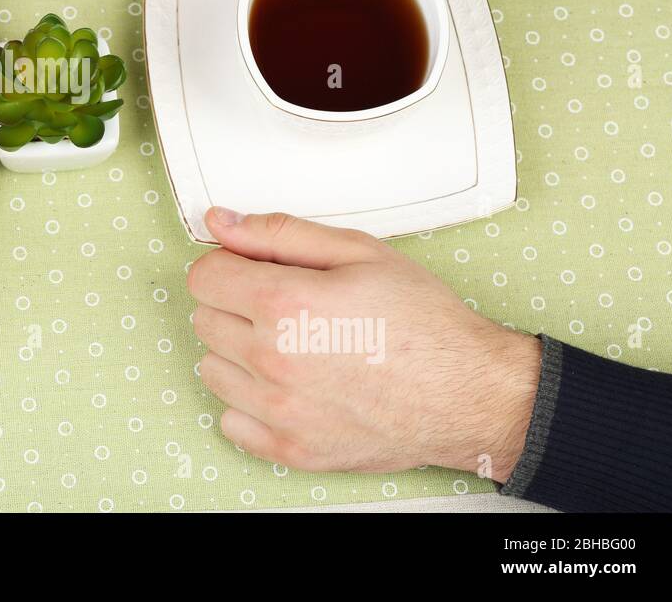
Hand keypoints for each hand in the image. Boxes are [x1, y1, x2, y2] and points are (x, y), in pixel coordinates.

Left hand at [189, 207, 540, 481]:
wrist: (468, 393)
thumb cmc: (423, 323)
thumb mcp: (358, 252)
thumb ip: (279, 233)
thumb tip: (221, 223)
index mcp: (285, 304)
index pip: (203, 277)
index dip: (228, 266)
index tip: (251, 271)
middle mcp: (272, 360)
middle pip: (204, 319)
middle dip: (236, 305)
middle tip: (285, 307)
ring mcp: (279, 411)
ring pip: (212, 369)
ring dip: (239, 353)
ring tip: (290, 346)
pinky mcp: (291, 448)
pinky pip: (230, 420)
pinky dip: (250, 402)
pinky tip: (288, 386)